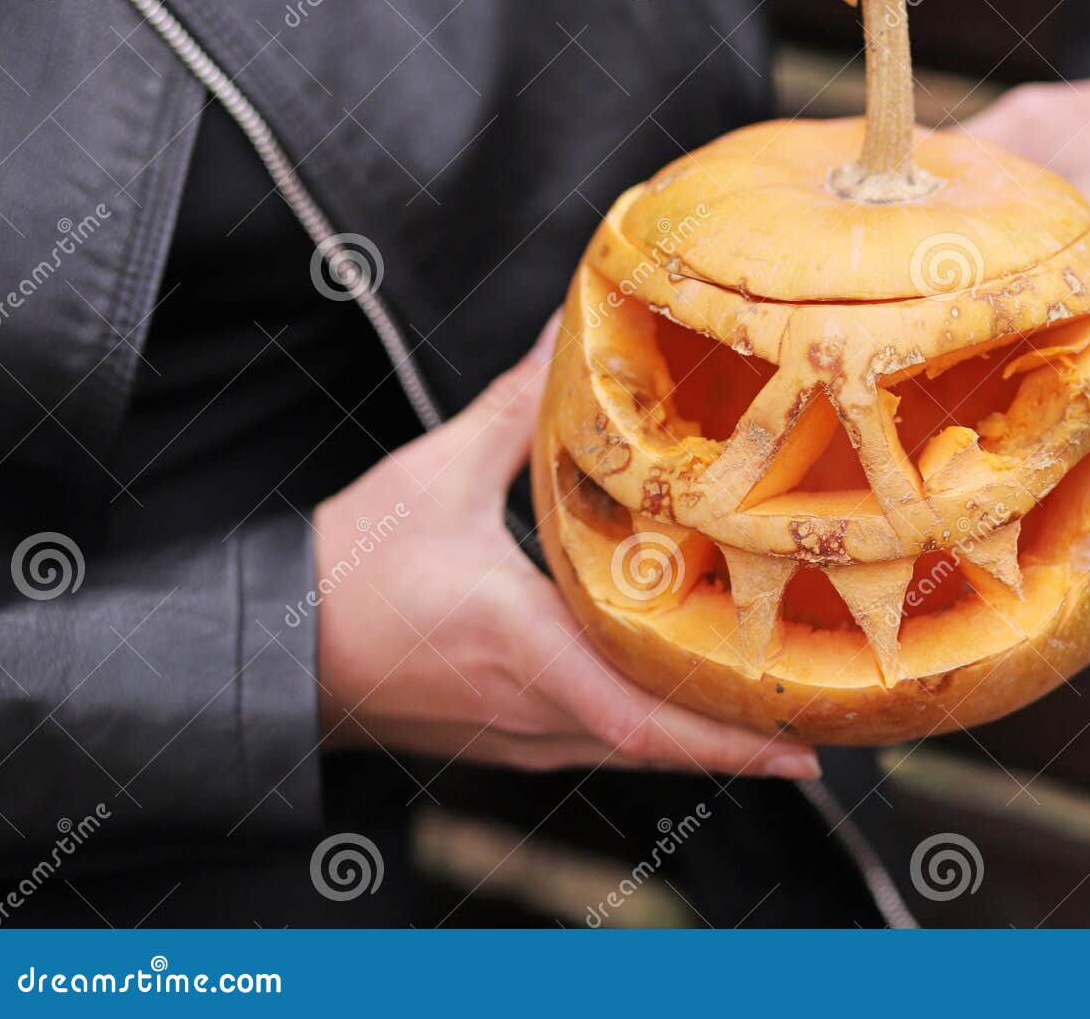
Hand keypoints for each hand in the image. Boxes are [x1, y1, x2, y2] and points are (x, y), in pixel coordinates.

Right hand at [313, 315, 821, 779]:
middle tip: (821, 726)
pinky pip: (598, 746)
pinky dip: (652, 734)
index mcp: (519, 644)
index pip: (639, 716)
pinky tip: (683, 708)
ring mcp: (517, 735)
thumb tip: (565, 334)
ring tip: (775, 720)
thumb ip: (511, 409)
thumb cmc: (344, 571)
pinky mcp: (504, 738)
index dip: (725, 740)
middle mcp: (531, 706)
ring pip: (630, 754)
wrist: (268, 649)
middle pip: (657, 749)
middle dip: (742, 746)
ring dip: (702, 744)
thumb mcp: (434, 478)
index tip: (801, 746)